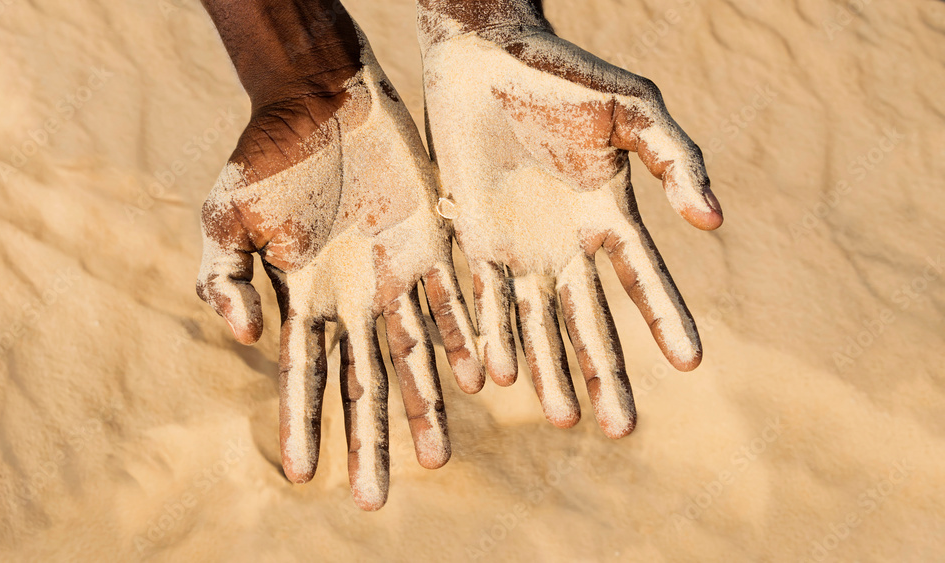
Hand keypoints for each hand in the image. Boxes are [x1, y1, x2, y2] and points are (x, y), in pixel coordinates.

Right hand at [197, 1, 480, 509]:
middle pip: (363, 383)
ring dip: (425, 406)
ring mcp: (397, 278)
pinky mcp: (434, 247)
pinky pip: (454, 302)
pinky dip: (464, 339)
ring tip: (435, 458)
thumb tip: (252, 338)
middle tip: (373, 500)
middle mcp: (354, 302)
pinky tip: (478, 380)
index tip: (304, 477)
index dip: (303, 425)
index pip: (304, 376)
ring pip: (415, 355)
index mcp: (304, 300)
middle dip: (368, 440)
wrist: (321, 96)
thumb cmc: (265, 155)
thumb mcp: (224, 214)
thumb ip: (224, 277)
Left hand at [418, 0, 722, 437]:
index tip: (692, 362)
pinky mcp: (472, 241)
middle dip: (605, 373)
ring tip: (563, 418)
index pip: (645, 279)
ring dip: (548, 370)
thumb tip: (712, 224)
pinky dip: (490, 334)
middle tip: (620, 430)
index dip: (668, 319)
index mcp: (610, 216)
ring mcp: (518, 248)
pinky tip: (495, 375)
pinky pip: (482, 297)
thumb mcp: (632, 108)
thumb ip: (676, 159)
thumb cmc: (562, 74)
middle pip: (590, 320)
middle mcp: (566, 245)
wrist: (482, 55)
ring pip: (535, 323)